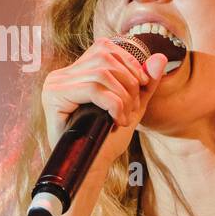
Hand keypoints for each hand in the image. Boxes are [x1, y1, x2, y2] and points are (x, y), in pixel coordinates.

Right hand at [40, 37, 169, 169]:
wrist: (90, 168)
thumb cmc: (107, 139)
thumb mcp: (132, 106)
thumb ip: (145, 83)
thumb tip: (161, 57)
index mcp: (75, 72)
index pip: (104, 47)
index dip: (129, 62)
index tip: (142, 86)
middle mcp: (61, 74)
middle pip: (105, 58)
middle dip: (128, 82)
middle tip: (133, 108)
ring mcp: (54, 84)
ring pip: (101, 73)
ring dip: (122, 96)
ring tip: (125, 117)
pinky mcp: (53, 97)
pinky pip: (92, 89)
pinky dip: (113, 104)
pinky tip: (116, 121)